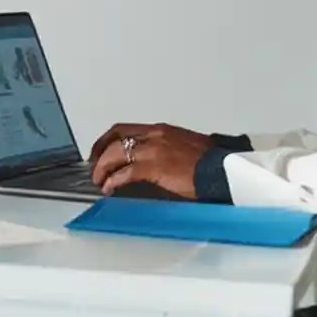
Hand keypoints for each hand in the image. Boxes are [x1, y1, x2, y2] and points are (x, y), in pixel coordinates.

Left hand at [88, 123, 213, 199]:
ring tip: (100, 181)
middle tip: (94, 168)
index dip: (107, 140)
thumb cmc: (211, 162)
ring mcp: (153, 150)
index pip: (124, 129)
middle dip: (99, 153)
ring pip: (115, 154)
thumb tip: (158, 161)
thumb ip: (168, 149)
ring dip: (102, 168)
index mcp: (162, 130)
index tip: (100, 150)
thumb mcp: (187, 147)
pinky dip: (113, 181)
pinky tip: (110, 188)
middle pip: (114, 138)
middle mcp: (154, 136)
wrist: (222, 169)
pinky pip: (124, 173)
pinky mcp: (153, 167)